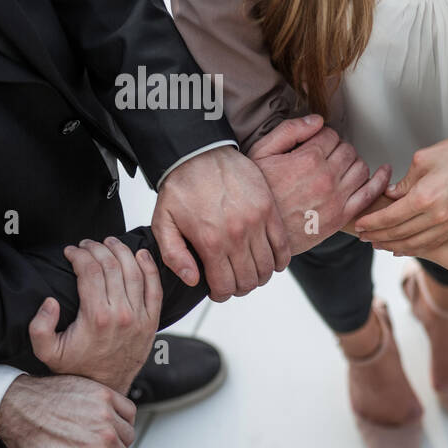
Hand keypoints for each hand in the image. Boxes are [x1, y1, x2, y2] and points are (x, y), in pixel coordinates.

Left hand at [0, 374, 134, 447]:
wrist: (17, 407)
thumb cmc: (29, 440)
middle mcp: (105, 438)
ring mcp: (107, 415)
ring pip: (129, 435)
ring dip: (117, 438)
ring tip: (95, 436)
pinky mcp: (105, 395)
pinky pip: (129, 411)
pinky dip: (122, 417)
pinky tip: (106, 421)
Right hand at [28, 237, 161, 393]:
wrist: (104, 386)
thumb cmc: (75, 366)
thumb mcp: (46, 349)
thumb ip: (39, 325)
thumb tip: (50, 301)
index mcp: (96, 317)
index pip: (90, 271)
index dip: (79, 255)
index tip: (70, 251)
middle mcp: (122, 314)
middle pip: (112, 266)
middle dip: (98, 249)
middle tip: (88, 244)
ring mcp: (140, 317)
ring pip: (135, 272)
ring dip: (122, 252)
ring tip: (109, 242)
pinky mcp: (152, 321)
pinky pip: (155, 288)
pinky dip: (150, 267)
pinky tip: (141, 254)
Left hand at [153, 144, 288, 300]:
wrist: (201, 153)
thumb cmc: (181, 186)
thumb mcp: (163, 221)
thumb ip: (174, 255)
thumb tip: (194, 280)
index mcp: (210, 241)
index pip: (225, 285)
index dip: (221, 294)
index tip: (218, 291)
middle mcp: (237, 235)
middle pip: (249, 280)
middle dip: (241, 288)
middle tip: (234, 283)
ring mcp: (257, 223)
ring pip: (267, 267)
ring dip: (260, 277)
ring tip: (250, 272)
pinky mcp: (270, 210)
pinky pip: (283, 246)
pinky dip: (280, 260)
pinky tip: (271, 262)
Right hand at [249, 116, 392, 254]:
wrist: (256, 229)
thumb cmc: (258, 193)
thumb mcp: (262, 153)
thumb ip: (290, 131)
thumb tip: (318, 120)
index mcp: (308, 159)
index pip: (331, 135)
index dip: (324, 137)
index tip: (318, 143)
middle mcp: (326, 177)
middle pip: (348, 150)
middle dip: (339, 149)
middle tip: (328, 156)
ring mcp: (336, 198)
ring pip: (361, 168)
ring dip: (354, 163)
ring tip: (342, 166)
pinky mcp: (342, 216)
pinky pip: (370, 193)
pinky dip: (380, 180)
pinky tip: (384, 171)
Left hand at [354, 121, 447, 252]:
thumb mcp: (424, 158)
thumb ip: (405, 181)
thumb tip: (392, 195)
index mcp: (425, 197)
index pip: (390, 217)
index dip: (372, 222)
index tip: (360, 224)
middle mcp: (438, 216)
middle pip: (399, 234)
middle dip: (378, 236)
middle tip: (363, 237)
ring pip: (415, 243)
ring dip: (394, 246)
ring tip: (379, 245)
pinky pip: (433, 243)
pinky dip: (415, 248)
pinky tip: (404, 248)